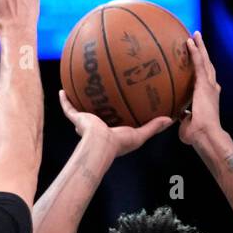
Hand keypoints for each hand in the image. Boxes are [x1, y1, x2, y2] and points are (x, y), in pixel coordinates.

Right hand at [58, 90, 172, 156]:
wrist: (101, 144)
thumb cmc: (119, 143)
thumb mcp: (139, 134)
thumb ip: (153, 127)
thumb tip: (171, 119)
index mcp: (109, 132)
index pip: (112, 121)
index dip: (114, 115)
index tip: (118, 105)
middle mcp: (96, 127)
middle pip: (95, 114)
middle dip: (95, 107)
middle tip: (99, 95)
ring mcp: (85, 123)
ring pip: (80, 109)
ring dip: (78, 100)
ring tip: (79, 88)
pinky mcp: (76, 119)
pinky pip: (68, 108)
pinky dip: (64, 100)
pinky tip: (62, 90)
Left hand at [178, 31, 222, 144]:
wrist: (205, 135)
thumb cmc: (197, 135)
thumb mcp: (187, 123)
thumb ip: (182, 116)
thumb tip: (175, 114)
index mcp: (207, 97)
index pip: (204, 79)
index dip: (200, 70)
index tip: (195, 62)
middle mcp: (211, 88)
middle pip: (207, 66)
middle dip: (203, 53)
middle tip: (197, 40)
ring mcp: (209, 85)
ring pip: (205, 61)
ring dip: (200, 47)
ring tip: (195, 35)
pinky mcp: (205, 84)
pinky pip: (199, 64)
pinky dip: (195, 51)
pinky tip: (190, 41)